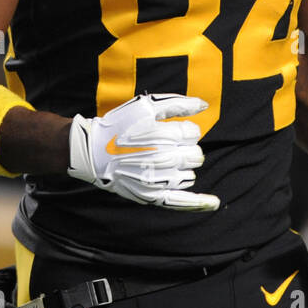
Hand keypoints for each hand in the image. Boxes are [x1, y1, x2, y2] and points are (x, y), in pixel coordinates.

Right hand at [67, 94, 218, 211]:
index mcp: (164, 135)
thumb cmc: (120, 124)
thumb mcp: (147, 107)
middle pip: (196, 155)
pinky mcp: (152, 196)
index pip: (193, 133)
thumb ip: (178, 104)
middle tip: (167, 146)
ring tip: (162, 161)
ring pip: (189, 175)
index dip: (184, 129)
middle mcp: (164, 158)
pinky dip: (199, 203)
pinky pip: (181, 202)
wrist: (93, 151)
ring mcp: (159, 179)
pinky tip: (215, 203)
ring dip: (183, 168)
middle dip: (186, 148)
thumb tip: (205, 104)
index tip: (169, 130)